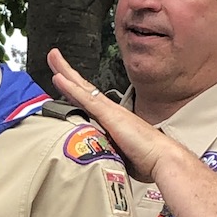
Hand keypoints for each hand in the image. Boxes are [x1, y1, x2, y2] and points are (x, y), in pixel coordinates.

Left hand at [47, 48, 177, 182]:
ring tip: (53, 57)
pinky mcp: (110, 116)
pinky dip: (72, 88)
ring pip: (82, 88)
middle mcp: (110, 110)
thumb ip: (108, 152)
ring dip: (66, 72)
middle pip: (83, 87)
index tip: (63, 79)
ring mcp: (110, 111)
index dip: (74, 89)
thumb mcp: (121, 155)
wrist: (163, 159)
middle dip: (67, 72)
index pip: (88, 100)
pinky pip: (86, 99)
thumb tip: (99, 160)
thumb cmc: (148, 160)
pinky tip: (60, 78)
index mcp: (112, 120)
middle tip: (54, 57)